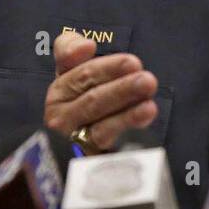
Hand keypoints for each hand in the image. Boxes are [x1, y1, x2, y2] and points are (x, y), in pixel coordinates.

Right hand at [43, 31, 158, 152]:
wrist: (78, 138)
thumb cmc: (81, 96)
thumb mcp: (72, 68)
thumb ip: (70, 48)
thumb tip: (85, 46)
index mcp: (59, 91)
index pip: (83, 76)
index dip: (108, 69)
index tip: (132, 63)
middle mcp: (61, 118)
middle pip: (93, 101)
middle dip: (122, 90)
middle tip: (147, 81)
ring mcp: (74, 143)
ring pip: (101, 128)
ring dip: (127, 116)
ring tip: (149, 106)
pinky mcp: (89, 162)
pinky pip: (109, 151)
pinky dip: (126, 139)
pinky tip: (142, 129)